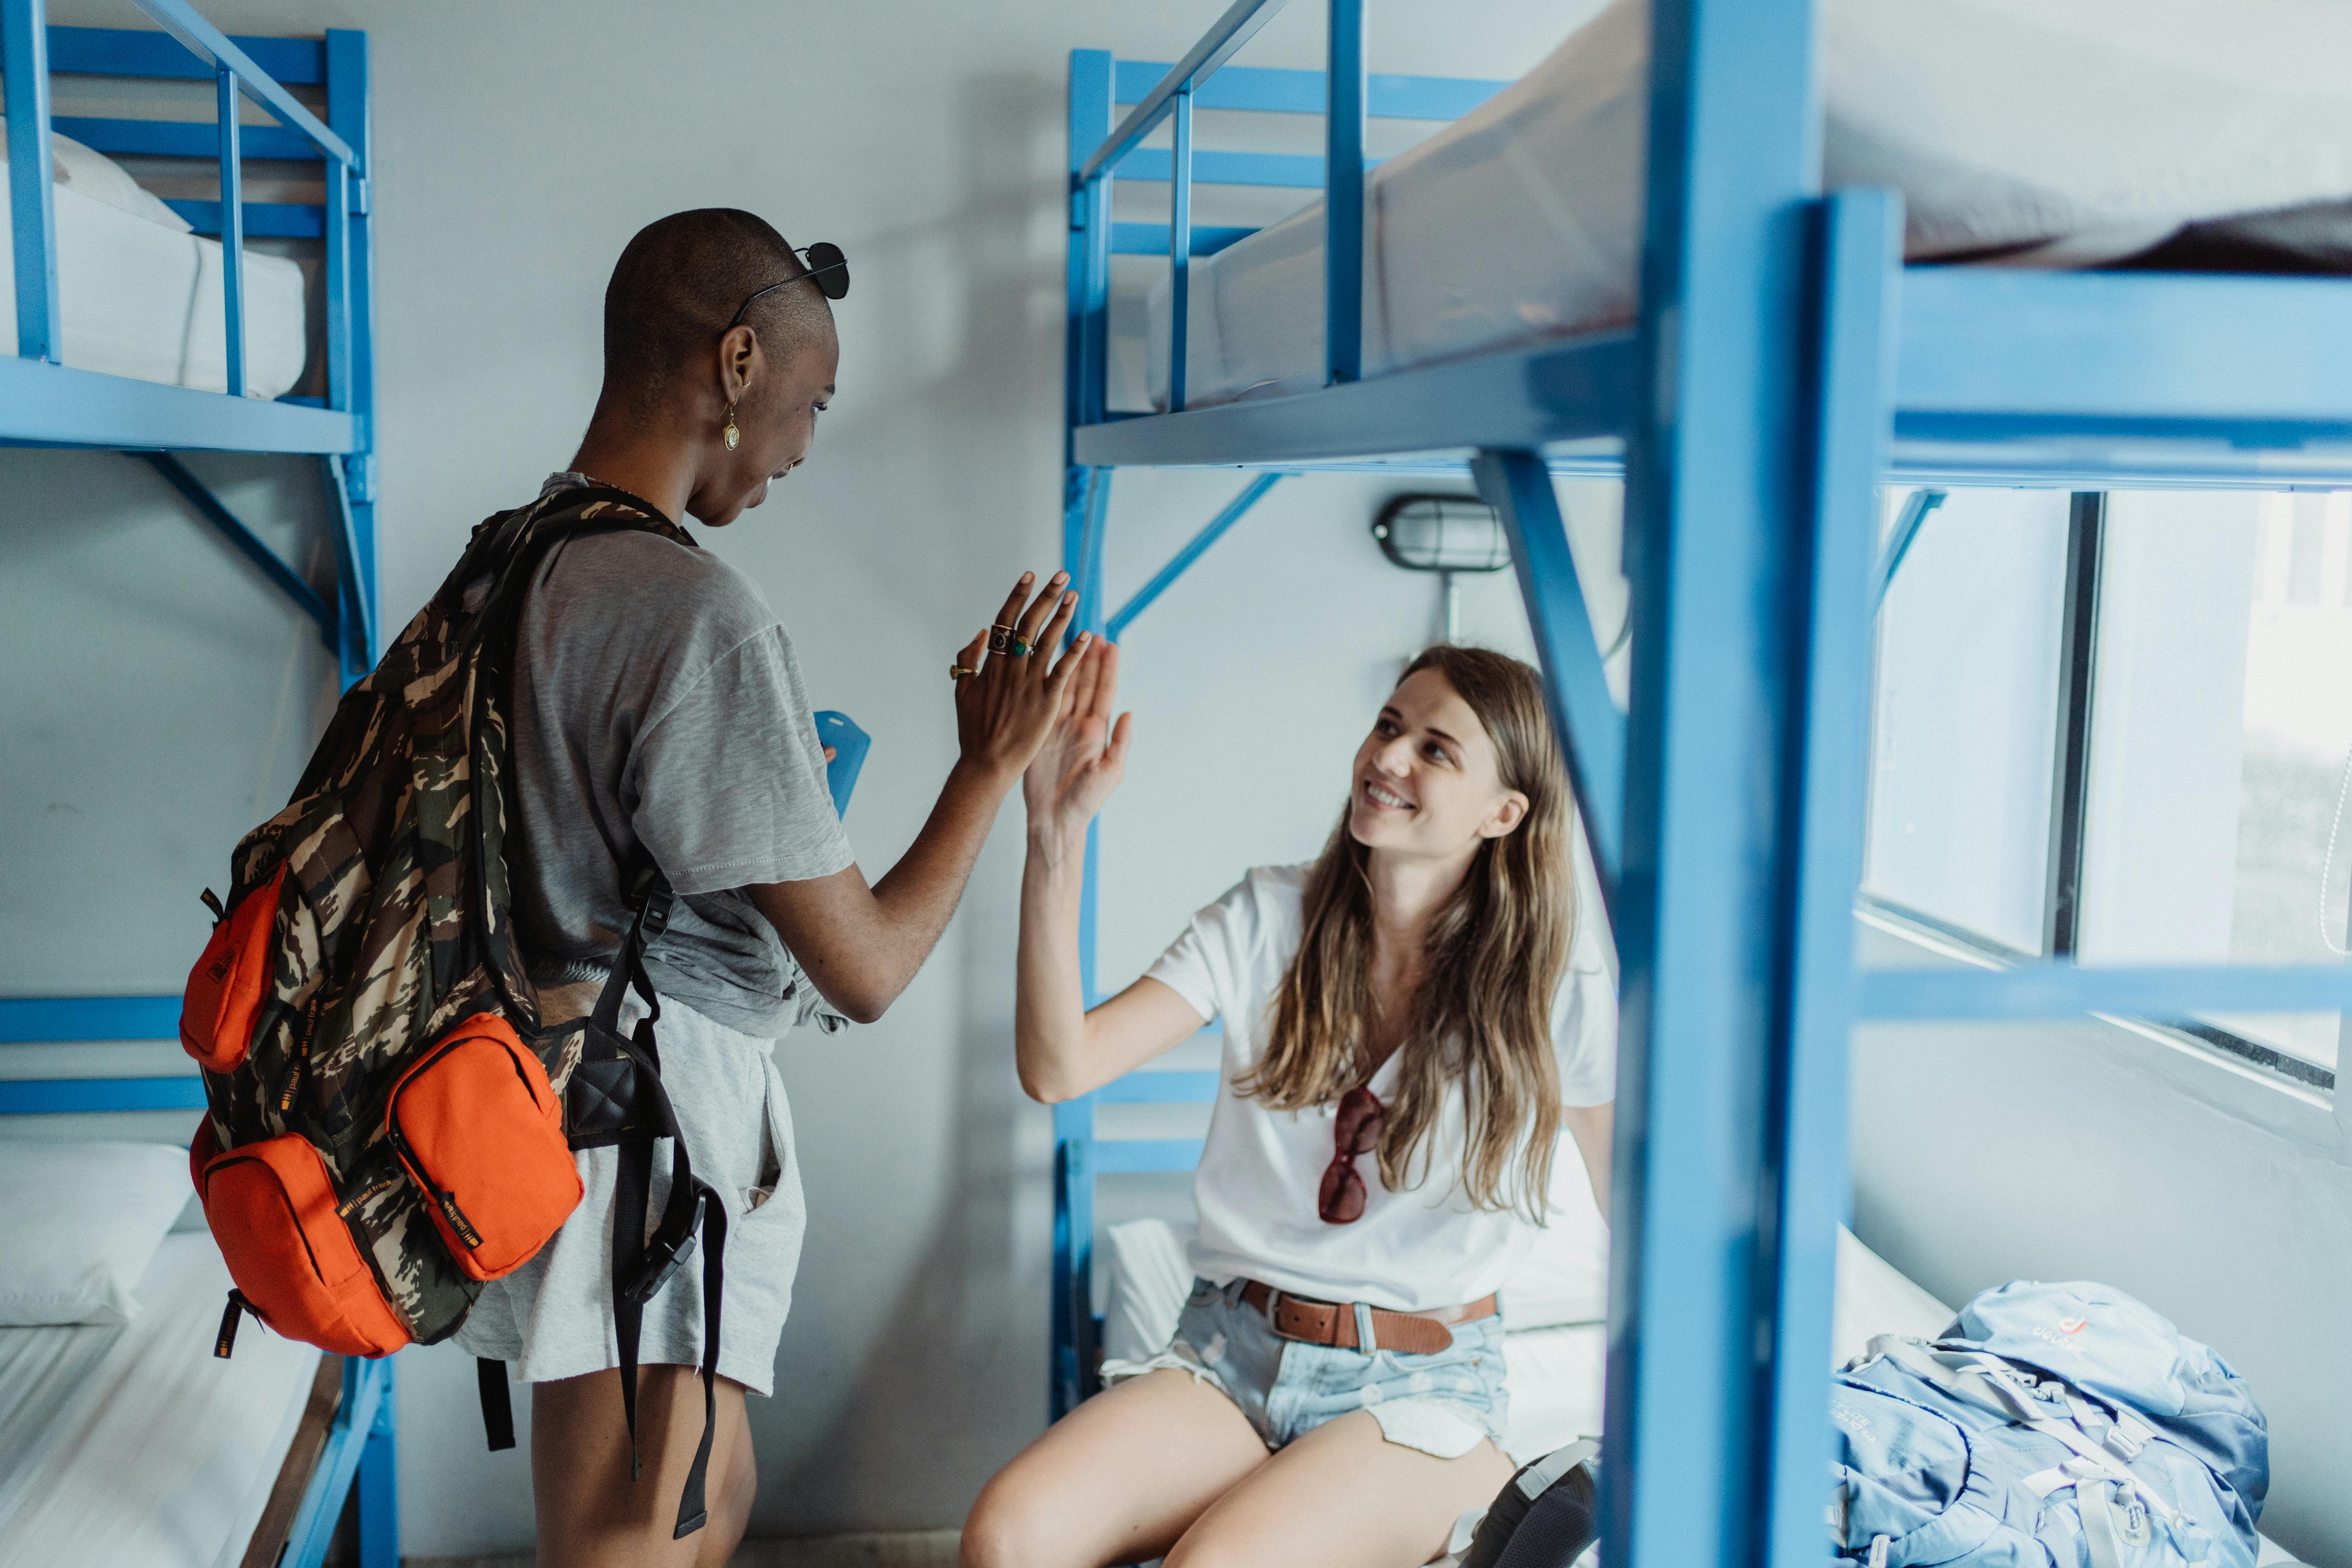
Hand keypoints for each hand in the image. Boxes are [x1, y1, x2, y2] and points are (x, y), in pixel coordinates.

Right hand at [951, 572, 1087, 787]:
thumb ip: (968, 660)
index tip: (1029, 575)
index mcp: (990, 664)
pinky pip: (1063, 670)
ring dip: (1062, 615)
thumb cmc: (973, 731)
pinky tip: (1087, 635)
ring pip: (1047, 641)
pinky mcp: (1046, 701)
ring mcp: (1029, 684)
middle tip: (1060, 574)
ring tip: (1074, 594)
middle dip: (1045, 595)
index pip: (1006, 620)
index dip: (1018, 595)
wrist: (986, 764)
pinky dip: (1075, 651)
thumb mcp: (961, 691)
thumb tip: (981, 632)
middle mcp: (1010, 669)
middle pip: (1029, 623)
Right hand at [1023, 636, 1130, 849]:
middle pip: (1086, 683)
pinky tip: (1045, 662)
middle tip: (1092, 633)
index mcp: (1096, 732)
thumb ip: (1120, 742)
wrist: (1054, 818)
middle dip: (1089, 658)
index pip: (1104, 692)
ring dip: (1070, 664)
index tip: (1111, 645)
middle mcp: (1078, 724)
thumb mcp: (1110, 772)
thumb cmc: (1084, 801)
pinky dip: (1046, 680)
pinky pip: (1043, 701)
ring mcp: (1058, 726)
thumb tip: (1130, 713)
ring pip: (1065, 687)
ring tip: (1072, 639)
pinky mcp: (1039, 731)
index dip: (1108, 668)